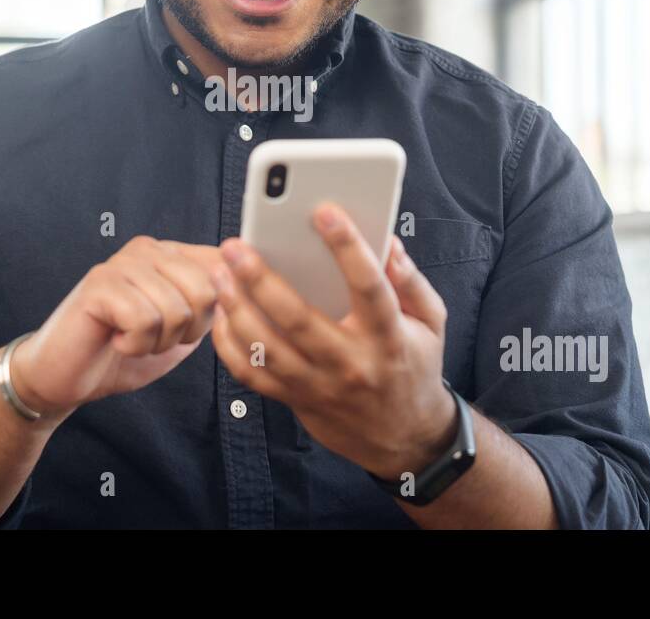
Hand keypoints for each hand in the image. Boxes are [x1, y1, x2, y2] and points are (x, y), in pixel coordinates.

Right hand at [11, 236, 222, 413]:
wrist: (66, 376)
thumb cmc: (123, 353)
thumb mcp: (182, 331)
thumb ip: (213, 307)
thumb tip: (249, 289)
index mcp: (171, 254)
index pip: (223, 266)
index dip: (218, 310)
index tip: (189, 331)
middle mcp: (148, 249)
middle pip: (207, 290)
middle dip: (186, 331)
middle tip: (153, 337)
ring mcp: (122, 263)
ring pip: (177, 309)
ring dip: (158, 341)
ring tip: (131, 338)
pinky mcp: (99, 284)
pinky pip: (145, 320)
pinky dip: (136, 344)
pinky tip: (115, 340)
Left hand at [209, 203, 457, 481]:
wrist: (403, 437)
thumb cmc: (413, 365)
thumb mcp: (430, 322)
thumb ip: (410, 280)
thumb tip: (388, 241)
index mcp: (388, 337)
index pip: (370, 287)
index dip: (348, 247)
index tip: (325, 211)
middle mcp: (351, 362)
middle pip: (298, 319)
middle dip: (261, 279)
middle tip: (236, 245)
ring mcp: (319, 386)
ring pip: (266, 349)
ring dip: (236, 308)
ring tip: (220, 272)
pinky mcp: (295, 400)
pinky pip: (251, 374)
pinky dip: (229, 344)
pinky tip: (223, 311)